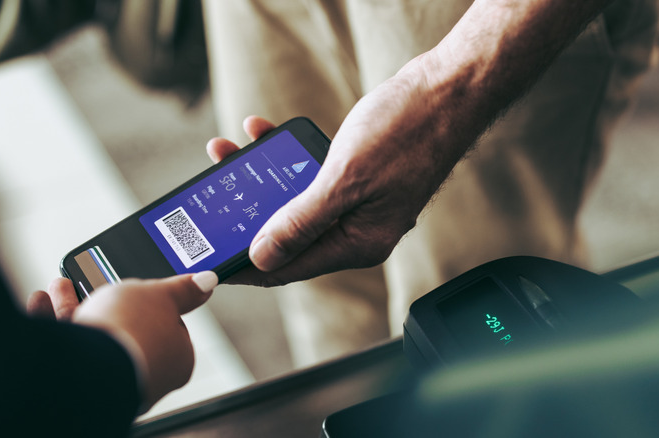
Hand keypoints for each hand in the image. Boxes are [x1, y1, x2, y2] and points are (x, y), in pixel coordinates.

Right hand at [27, 272, 217, 410]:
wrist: (87, 365)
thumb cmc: (133, 331)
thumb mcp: (161, 294)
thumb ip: (182, 289)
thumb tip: (209, 281)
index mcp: (174, 360)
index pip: (167, 326)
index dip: (151, 304)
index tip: (136, 289)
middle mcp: (144, 373)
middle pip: (125, 328)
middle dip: (105, 299)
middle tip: (94, 279)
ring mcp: (111, 378)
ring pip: (92, 335)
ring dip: (72, 305)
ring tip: (61, 284)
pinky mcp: (76, 382)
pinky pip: (65, 346)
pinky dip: (52, 321)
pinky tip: (42, 300)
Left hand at [208, 58, 473, 286]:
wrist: (449, 90)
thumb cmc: (408, 132)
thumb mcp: (344, 178)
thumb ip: (301, 221)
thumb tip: (263, 256)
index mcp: (358, 243)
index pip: (290, 266)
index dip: (246, 263)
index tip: (210, 256)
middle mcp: (357, 229)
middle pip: (288, 232)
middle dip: (246, 212)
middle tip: (209, 195)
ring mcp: (357, 202)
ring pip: (295, 200)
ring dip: (261, 177)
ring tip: (229, 151)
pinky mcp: (357, 176)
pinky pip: (309, 175)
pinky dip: (285, 157)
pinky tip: (264, 132)